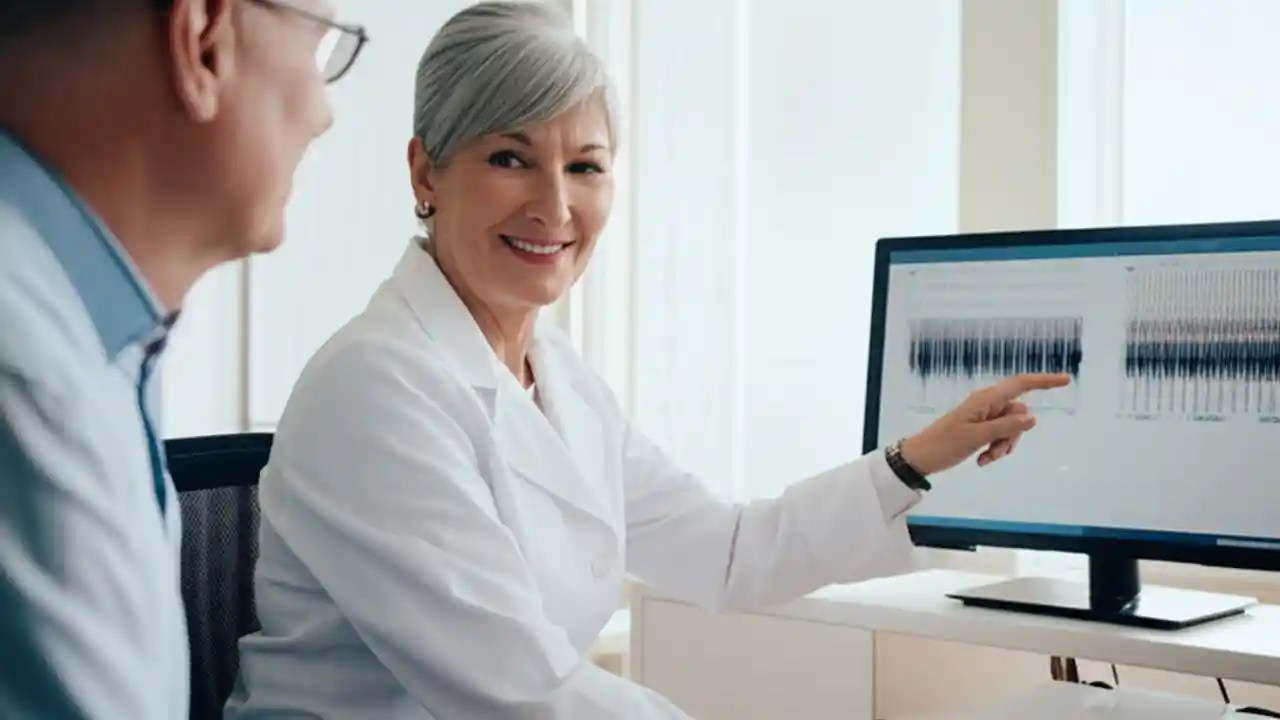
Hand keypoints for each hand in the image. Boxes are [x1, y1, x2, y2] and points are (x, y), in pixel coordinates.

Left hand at [899, 372, 1070, 475]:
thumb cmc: (945, 444)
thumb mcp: (978, 437)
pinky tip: (982, 461)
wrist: (921, 457)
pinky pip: (999, 437)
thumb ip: (1006, 427)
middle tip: (995, 452)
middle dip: (1013, 436)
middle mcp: (987, 404)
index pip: (1020, 384)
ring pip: (1010, 429)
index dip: (1044, 381)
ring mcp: (984, 417)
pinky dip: (995, 449)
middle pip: (1018, 415)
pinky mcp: (980, 429)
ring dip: (1003, 446)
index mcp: (985, 399)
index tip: (1066, 380)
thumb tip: (1032, 418)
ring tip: (986, 458)